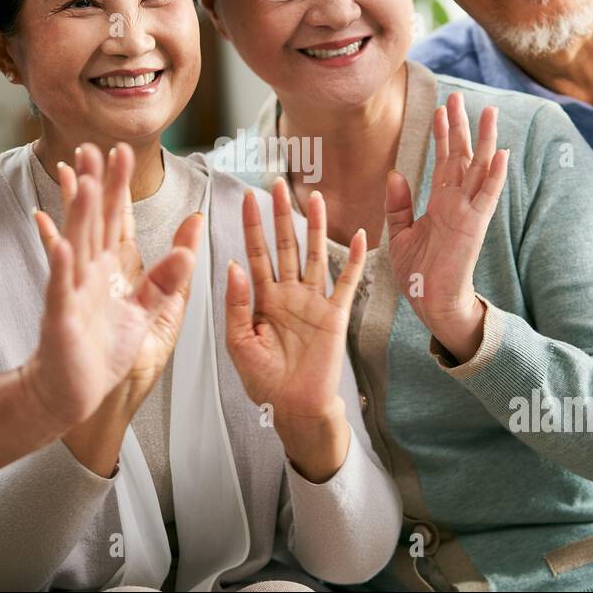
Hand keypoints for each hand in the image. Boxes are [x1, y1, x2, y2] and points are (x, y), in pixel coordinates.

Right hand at [22, 143, 197, 434]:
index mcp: (110, 270)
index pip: (116, 220)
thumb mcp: (148, 314)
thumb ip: (166, 281)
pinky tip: (62, 243)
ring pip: (76, 245)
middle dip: (96, 186)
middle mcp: (88, 273)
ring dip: (79, 214)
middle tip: (96, 147)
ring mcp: (72, 292)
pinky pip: (60, 289)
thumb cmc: (104, 353)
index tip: (123, 153)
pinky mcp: (61, 318)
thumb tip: (191, 247)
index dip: (119, 188)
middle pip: (94, 221)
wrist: (73, 394)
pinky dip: (61, 266)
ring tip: (82, 181)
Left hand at [225, 179, 364, 481]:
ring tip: (315, 197)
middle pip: (284, 245)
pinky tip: (360, 236)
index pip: (255, 254)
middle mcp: (288, 294)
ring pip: (313, 254)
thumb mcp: (239, 343)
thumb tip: (232, 265)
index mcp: (262, 300)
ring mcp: (313, 301)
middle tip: (277, 184)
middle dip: (280, 215)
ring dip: (315, 226)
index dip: (251, 226)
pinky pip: (346, 281)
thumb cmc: (265, 381)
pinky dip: (353, 259)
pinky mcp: (335, 314)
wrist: (295, 408)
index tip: (246, 198)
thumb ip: (237, 304)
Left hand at [386, 93, 507, 363]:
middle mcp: (457, 203)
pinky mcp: (474, 226)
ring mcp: (469, 212)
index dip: (442, 135)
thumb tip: (395, 174)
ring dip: (485, 141)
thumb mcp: (399, 234)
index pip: (443, 161)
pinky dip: (494, 175)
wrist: (429, 303)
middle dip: (460, 127)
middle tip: (459, 97)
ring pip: (480, 169)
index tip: (441, 109)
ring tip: (491, 113)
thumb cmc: (417, 274)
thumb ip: (397, 205)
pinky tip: (501, 153)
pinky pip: (487, 196)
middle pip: (462, 156)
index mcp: (440, 203)